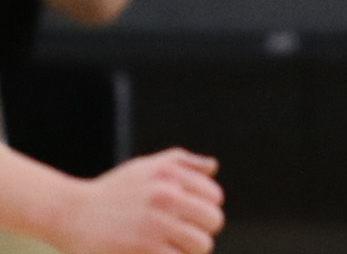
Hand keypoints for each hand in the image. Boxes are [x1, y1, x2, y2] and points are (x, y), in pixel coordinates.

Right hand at [53, 149, 224, 253]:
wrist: (70, 213)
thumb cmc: (111, 192)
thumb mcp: (145, 167)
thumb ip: (182, 162)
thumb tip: (213, 168)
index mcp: (171, 175)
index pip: (215, 197)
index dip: (204, 208)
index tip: (187, 216)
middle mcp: (167, 197)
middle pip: (214, 221)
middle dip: (201, 230)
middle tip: (182, 234)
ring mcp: (155, 224)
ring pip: (202, 245)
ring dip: (189, 249)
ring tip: (172, 247)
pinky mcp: (143, 249)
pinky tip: (157, 253)